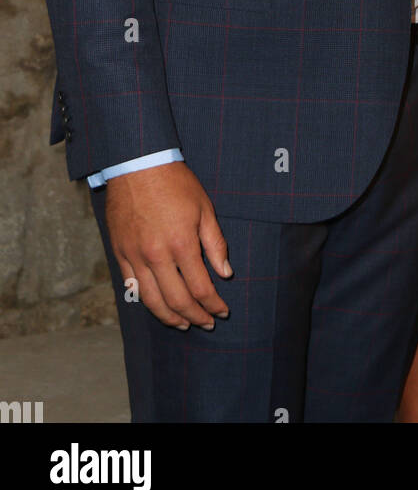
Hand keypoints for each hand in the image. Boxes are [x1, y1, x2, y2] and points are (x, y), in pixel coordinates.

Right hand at [105, 161, 231, 329]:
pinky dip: (146, 302)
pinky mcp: (120, 253)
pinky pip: (132, 287)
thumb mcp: (204, 208)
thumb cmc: (175, 183)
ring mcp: (135, 256)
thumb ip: (215, 244)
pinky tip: (158, 307)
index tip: (222, 311)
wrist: (137, 165)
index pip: (201, 288)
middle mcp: (157, 255)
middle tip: (207, 323)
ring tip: (183, 324)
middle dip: (195, 316)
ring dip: (169, 317)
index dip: (213, 305)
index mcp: (181, 243)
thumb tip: (225, 273)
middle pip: (177, 300)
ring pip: (152, 300)